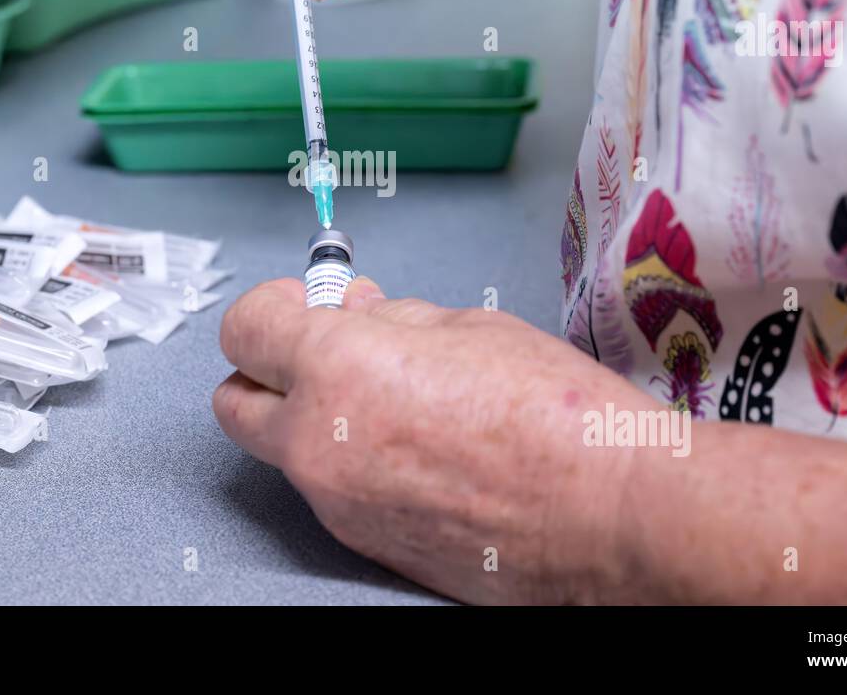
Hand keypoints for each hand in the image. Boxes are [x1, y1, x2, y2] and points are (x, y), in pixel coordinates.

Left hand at [213, 276, 656, 603]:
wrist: (611, 517)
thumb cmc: (558, 420)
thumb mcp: (468, 327)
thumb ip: (391, 319)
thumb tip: (358, 312)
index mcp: (336, 371)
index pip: (244, 328)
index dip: (273, 306)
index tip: (303, 302)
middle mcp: (318, 445)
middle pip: (235, 402)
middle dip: (268, 370)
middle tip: (325, 350)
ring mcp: (338, 504)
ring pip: (287, 449)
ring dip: (317, 418)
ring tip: (397, 399)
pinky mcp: (366, 544)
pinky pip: (333, 490)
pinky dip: (352, 463)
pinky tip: (419, 447)